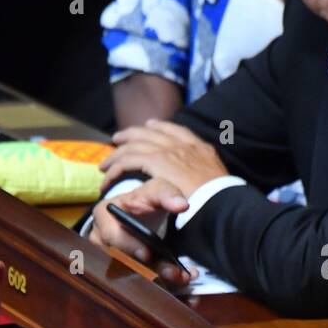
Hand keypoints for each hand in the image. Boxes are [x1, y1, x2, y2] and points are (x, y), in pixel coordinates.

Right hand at [87, 178, 192, 288]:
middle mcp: (101, 243)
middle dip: (148, 271)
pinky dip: (161, 288)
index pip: (111, 235)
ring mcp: (109, 261)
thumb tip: (181, 205)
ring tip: (181, 280)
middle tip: (174, 274)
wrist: (141, 215)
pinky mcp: (122, 274)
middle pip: (120, 262)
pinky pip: (138, 284)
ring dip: (157, 282)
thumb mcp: (155, 190)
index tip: (147, 255)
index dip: (128, 246)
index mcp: (103, 218)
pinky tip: (182, 289)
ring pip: (129, 277)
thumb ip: (167, 194)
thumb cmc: (144, 201)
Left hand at [101, 119, 227, 194]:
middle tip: (118, 138)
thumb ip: (206, 179)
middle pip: (152, 132)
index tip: (149, 126)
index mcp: (200, 148)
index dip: (160, 127)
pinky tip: (108, 177)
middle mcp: (184, 145)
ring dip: (117, 154)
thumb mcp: (219, 183)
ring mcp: (170, 151)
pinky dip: (115, 169)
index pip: (177, 130)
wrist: (220, 200)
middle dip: (132, 134)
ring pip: (135, 145)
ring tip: (105, 163)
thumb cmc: (221, 199)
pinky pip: (128, 161)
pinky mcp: (157, 161)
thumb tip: (201, 186)